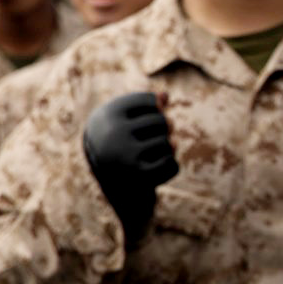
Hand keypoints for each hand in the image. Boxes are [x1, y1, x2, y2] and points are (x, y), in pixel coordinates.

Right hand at [82, 92, 178, 242]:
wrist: (111, 188)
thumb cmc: (121, 144)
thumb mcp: (129, 120)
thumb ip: (148, 105)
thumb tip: (165, 96)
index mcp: (109, 113)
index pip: (152, 101)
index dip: (156, 110)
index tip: (142, 120)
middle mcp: (114, 133)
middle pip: (163, 122)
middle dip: (164, 132)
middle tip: (150, 141)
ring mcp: (126, 157)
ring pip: (171, 144)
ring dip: (167, 151)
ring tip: (151, 156)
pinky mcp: (139, 178)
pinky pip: (173, 165)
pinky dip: (170, 168)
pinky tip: (157, 170)